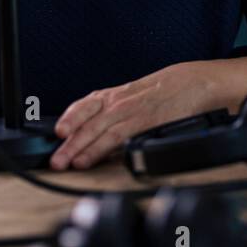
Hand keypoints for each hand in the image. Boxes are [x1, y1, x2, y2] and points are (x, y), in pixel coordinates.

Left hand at [50, 61, 224, 170]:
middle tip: (53, 159)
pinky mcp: (143, 123)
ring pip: (97, 131)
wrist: (193, 83)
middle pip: (86, 122)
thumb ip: (117, 113)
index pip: (84, 105)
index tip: (57, 131)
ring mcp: (129, 112)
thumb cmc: (166, 91)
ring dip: (78, 148)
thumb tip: (98, 134)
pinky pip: (116, 137)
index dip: (69, 118)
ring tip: (64, 163)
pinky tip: (89, 159)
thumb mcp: (136, 96)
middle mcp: (118, 102)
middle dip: (67, 142)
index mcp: (115, 95)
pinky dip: (99, 149)